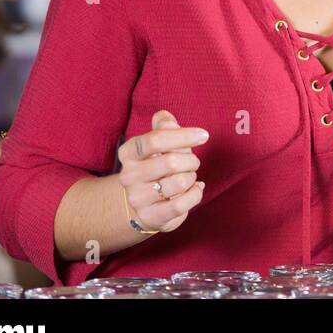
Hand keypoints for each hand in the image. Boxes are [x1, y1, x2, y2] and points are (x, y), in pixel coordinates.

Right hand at [116, 110, 208, 232]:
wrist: (143, 204)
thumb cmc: (158, 166)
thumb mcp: (160, 143)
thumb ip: (164, 127)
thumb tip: (163, 115)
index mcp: (129, 153)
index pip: (155, 139)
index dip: (183, 135)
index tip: (203, 135)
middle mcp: (129, 176)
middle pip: (171, 162)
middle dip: (191, 160)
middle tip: (192, 162)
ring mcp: (138, 198)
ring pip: (179, 182)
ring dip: (192, 177)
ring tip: (188, 177)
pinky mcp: (151, 217)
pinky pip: (182, 204)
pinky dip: (196, 194)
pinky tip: (195, 189)